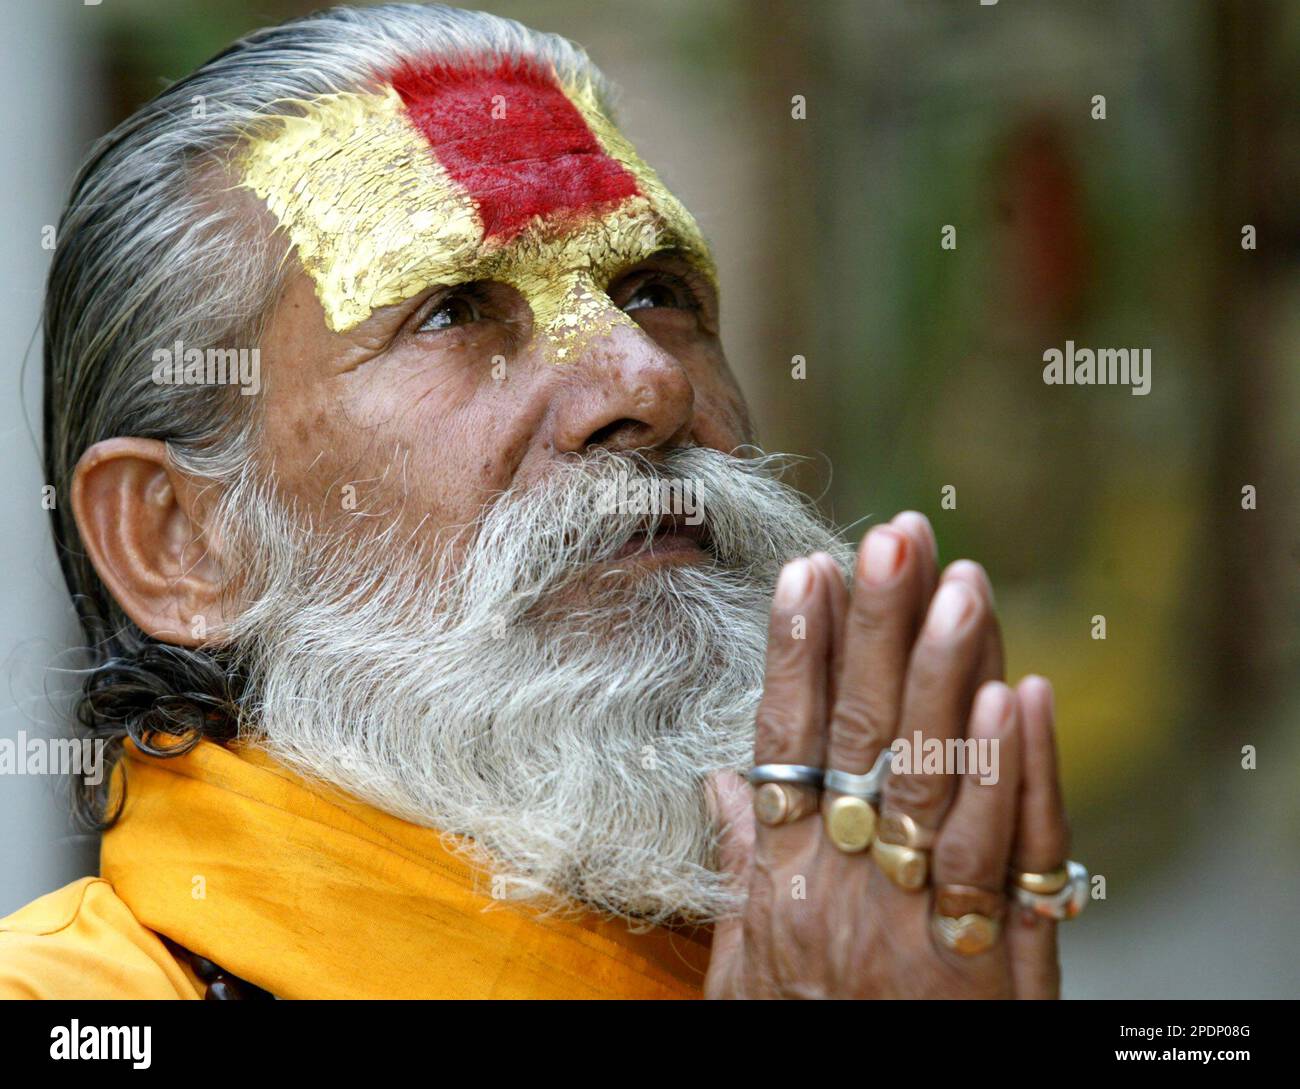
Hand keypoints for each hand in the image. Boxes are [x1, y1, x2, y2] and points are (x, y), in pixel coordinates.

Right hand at [704, 512, 1070, 998]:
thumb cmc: (805, 1043)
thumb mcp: (744, 967)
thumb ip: (738, 867)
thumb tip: (719, 780)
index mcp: (779, 880)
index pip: (784, 740)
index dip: (798, 652)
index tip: (810, 571)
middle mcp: (845, 886)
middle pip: (863, 737)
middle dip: (878, 629)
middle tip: (893, 539)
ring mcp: (921, 918)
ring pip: (938, 778)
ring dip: (955, 675)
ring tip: (962, 582)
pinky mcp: (996, 957)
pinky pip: (1011, 855)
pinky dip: (1023, 770)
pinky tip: (1027, 693)